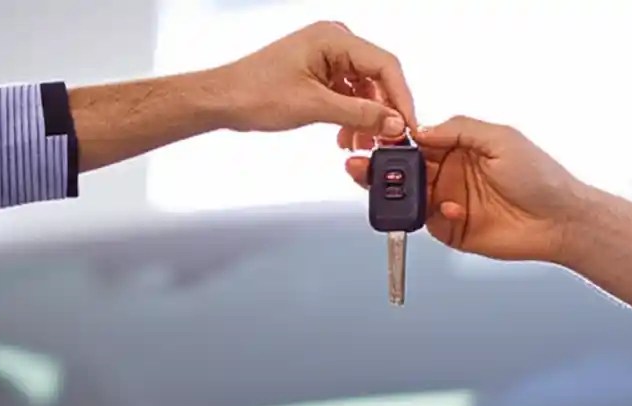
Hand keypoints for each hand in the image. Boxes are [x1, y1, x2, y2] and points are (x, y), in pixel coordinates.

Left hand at [216, 21, 414, 140]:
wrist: (223, 100)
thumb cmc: (254, 92)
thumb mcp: (314, 107)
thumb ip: (359, 114)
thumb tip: (393, 122)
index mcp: (333, 38)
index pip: (385, 65)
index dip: (400, 98)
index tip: (408, 125)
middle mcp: (333, 42)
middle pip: (377, 77)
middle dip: (382, 111)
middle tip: (387, 139)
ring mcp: (325, 56)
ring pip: (362, 88)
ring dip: (365, 117)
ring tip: (361, 143)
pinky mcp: (318, 72)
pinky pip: (346, 93)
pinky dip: (350, 115)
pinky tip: (346, 135)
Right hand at [344, 116, 588, 262]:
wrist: (558, 221)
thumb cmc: (540, 176)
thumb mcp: (500, 138)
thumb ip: (459, 129)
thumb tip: (421, 129)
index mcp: (459, 147)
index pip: (417, 142)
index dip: (395, 141)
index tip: (377, 138)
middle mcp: (450, 174)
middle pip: (405, 170)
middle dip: (381, 169)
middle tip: (361, 166)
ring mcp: (449, 202)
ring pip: (409, 197)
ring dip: (394, 193)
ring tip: (384, 190)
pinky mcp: (452, 229)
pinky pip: (429, 222)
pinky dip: (436, 215)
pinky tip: (454, 209)